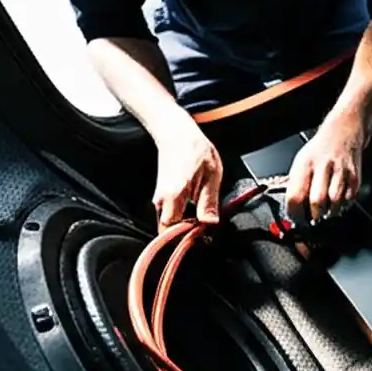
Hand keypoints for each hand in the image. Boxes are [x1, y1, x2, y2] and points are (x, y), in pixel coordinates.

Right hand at [151, 110, 222, 227]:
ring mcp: (160, 198)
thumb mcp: (211, 175)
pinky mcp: (162, 195)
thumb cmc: (193, 149)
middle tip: (204, 230)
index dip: (187, 238)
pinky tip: (194, 210)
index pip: (172, 231)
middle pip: (169, 230)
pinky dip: (181, 216)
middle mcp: (162, 200)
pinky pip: (170, 213)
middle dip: (186, 234)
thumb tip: (210, 224)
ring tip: (201, 218)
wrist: (176, 132)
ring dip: (184, 224)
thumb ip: (209, 203)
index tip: (201, 236)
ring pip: (169, 222)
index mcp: (174, 196)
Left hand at [286, 112, 365, 224]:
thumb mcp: (301, 160)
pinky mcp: (355, 177)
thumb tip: (293, 208)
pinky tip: (337, 203)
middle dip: (314, 216)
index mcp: (305, 164)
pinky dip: (342, 206)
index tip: (296, 218)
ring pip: (334, 203)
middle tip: (312, 219)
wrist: (344, 131)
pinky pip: (348, 200)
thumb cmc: (320, 149)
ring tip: (324, 211)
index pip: (295, 195)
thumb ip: (297, 183)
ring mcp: (341, 172)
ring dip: (328, 212)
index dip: (295, 213)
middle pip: (317, 201)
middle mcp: (323, 167)